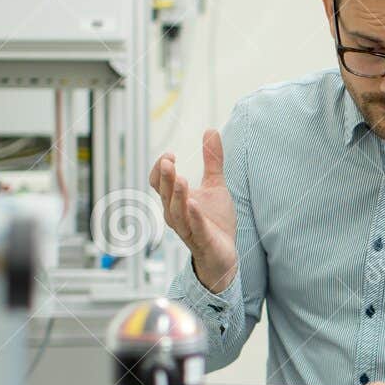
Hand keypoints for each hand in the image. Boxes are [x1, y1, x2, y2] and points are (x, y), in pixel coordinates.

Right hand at [150, 128, 237, 292]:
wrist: (224, 254)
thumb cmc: (214, 221)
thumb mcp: (215, 186)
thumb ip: (212, 161)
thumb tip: (210, 131)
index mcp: (175, 200)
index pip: (159, 182)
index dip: (161, 168)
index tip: (171, 154)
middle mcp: (176, 214)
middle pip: (165, 194)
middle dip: (166, 177)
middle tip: (169, 161)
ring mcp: (188, 229)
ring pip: (176, 212)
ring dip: (177, 195)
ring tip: (181, 179)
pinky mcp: (203, 242)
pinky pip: (195, 229)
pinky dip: (194, 217)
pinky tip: (194, 205)